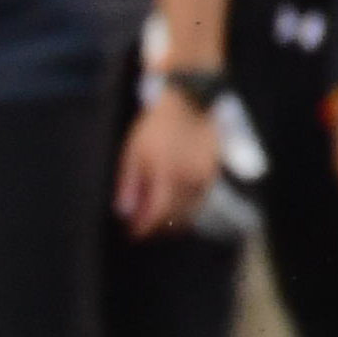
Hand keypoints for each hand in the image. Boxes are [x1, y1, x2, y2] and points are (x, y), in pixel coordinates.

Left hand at [116, 86, 222, 237]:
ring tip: (156, 223)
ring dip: (172, 223)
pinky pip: (200, 202)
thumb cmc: (156, 125)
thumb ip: (129, 183)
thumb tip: (124, 212)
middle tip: (141, 230)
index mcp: (168, 175)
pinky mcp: (213, 175)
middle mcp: (190, 181)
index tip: (131, 234)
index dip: (143, 228)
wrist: (189, 102)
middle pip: (174, 219)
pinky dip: (187, 211)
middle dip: (156, 229)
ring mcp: (205, 179)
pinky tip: (175, 208)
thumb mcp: (134, 151)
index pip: (157, 215)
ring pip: (190, 214)